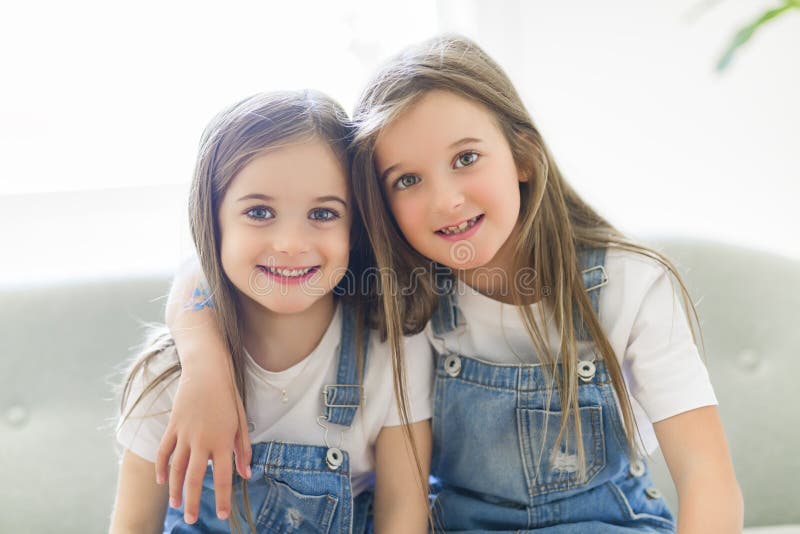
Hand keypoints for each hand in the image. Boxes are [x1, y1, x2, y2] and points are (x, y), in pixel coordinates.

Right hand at [155, 365, 250, 522]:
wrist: (207, 371)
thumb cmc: (228, 396)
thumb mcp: (241, 422)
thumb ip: (243, 450)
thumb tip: (246, 474)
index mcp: (223, 441)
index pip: (224, 476)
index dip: (224, 498)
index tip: (223, 516)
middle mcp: (202, 441)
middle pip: (196, 479)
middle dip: (193, 502)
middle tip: (191, 520)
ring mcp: (185, 434)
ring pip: (177, 469)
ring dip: (176, 490)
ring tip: (177, 506)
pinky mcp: (172, 427)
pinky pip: (164, 452)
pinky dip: (161, 469)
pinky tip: (162, 482)